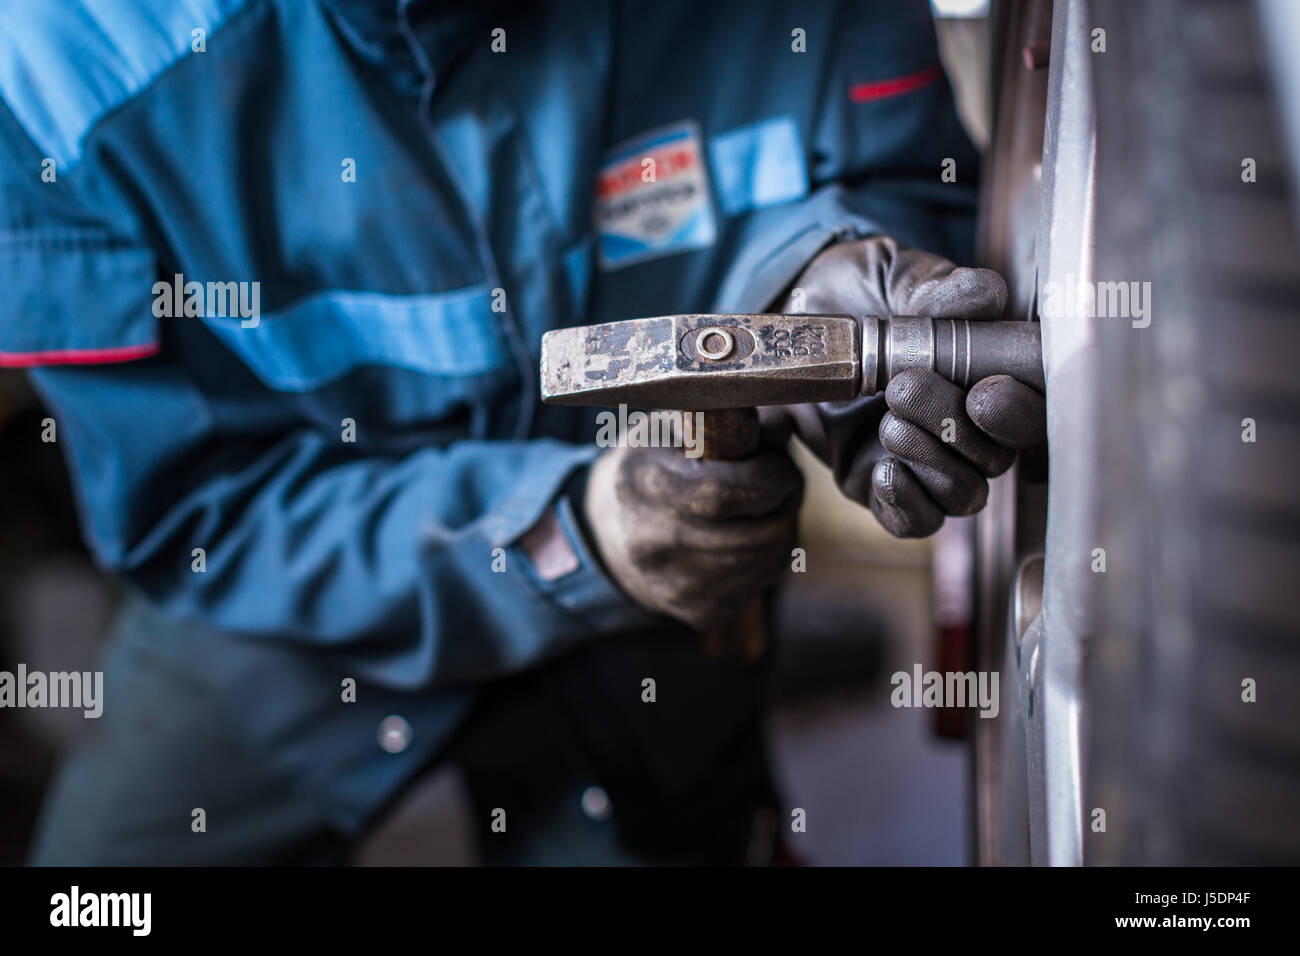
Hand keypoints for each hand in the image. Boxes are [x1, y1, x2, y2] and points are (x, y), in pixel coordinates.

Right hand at [583, 443, 802, 630]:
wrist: (611, 536)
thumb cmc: (649, 468)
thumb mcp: (670, 429)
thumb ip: (724, 422)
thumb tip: (780, 428)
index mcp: (643, 487)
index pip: (723, 493)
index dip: (767, 475)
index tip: (775, 461)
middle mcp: (656, 544)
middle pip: (756, 531)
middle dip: (782, 501)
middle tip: (776, 482)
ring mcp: (679, 586)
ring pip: (769, 556)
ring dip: (780, 526)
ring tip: (760, 505)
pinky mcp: (703, 611)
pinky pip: (764, 580)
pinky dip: (769, 554)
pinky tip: (748, 535)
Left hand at [763, 235, 1045, 537]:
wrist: (792, 320)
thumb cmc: (856, 289)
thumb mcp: (888, 275)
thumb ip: (931, 286)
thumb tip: (986, 295)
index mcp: (991, 369)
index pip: (1038, 406)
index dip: (1023, 409)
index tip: (985, 390)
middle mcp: (971, 422)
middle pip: (1001, 456)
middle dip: (958, 428)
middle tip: (905, 387)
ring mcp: (930, 460)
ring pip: (964, 493)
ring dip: (931, 461)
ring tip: (887, 418)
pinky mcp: (884, 487)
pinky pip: (916, 521)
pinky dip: (907, 503)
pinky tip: (884, 468)